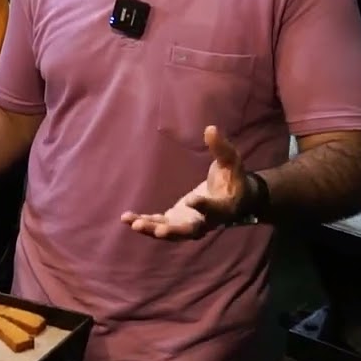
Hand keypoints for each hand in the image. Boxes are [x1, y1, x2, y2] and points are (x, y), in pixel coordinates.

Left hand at [121, 125, 246, 238]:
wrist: (234, 200)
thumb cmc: (232, 178)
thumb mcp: (231, 161)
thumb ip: (221, 148)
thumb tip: (211, 128)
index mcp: (223, 207)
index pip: (214, 209)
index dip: (203, 205)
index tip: (190, 199)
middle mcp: (206, 222)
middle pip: (190, 231)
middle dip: (173, 231)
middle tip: (159, 231)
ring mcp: (189, 224)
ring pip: (171, 232)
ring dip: (152, 229)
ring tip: (134, 224)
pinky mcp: (176, 221)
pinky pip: (160, 225)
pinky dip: (145, 224)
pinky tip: (126, 218)